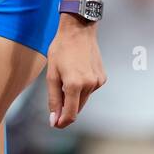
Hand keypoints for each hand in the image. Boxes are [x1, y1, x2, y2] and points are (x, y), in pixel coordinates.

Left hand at [46, 13, 105, 127]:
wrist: (78, 30)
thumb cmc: (61, 49)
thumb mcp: (51, 74)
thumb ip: (53, 99)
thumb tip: (54, 120)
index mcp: (75, 85)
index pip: (70, 114)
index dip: (62, 122)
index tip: (55, 123)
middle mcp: (89, 85)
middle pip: (77, 108)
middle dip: (66, 108)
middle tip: (57, 95)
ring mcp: (98, 81)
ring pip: (84, 99)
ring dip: (74, 96)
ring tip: (66, 78)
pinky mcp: (102, 77)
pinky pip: (90, 90)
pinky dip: (82, 88)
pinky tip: (77, 73)